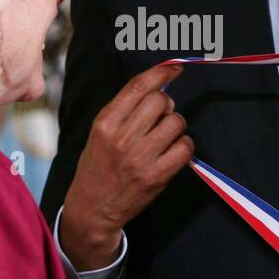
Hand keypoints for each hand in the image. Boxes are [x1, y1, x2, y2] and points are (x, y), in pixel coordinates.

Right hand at [60, 62, 194, 269]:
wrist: (92, 209)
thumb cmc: (97, 167)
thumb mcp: (99, 133)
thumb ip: (124, 111)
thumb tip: (160, 90)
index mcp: (105, 123)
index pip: (138, 87)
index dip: (161, 73)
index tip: (175, 68)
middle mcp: (122, 137)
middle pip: (161, 101)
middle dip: (166, 105)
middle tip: (161, 117)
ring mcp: (140, 157)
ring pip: (176, 122)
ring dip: (176, 126)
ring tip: (165, 137)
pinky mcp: (156, 176)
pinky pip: (185, 147)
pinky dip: (184, 147)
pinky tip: (173, 152)